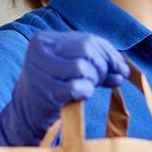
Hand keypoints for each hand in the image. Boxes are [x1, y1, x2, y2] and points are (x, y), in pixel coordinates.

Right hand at [0, 30, 129, 145]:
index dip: (110, 54)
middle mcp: (39, 51)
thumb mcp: (72, 68)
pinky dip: (85, 92)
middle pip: (86, 50)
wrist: (27, 113)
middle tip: (102, 80)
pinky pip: (77, 87)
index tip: (122, 69)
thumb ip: (96, 63)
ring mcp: (39, 71)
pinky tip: (80, 95)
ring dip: (92, 80)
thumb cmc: (54, 86)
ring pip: (82, 67)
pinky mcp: (45, 91)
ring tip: (86, 87)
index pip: (87, 39)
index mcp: (46, 40)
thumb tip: (123, 70)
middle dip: (102, 66)